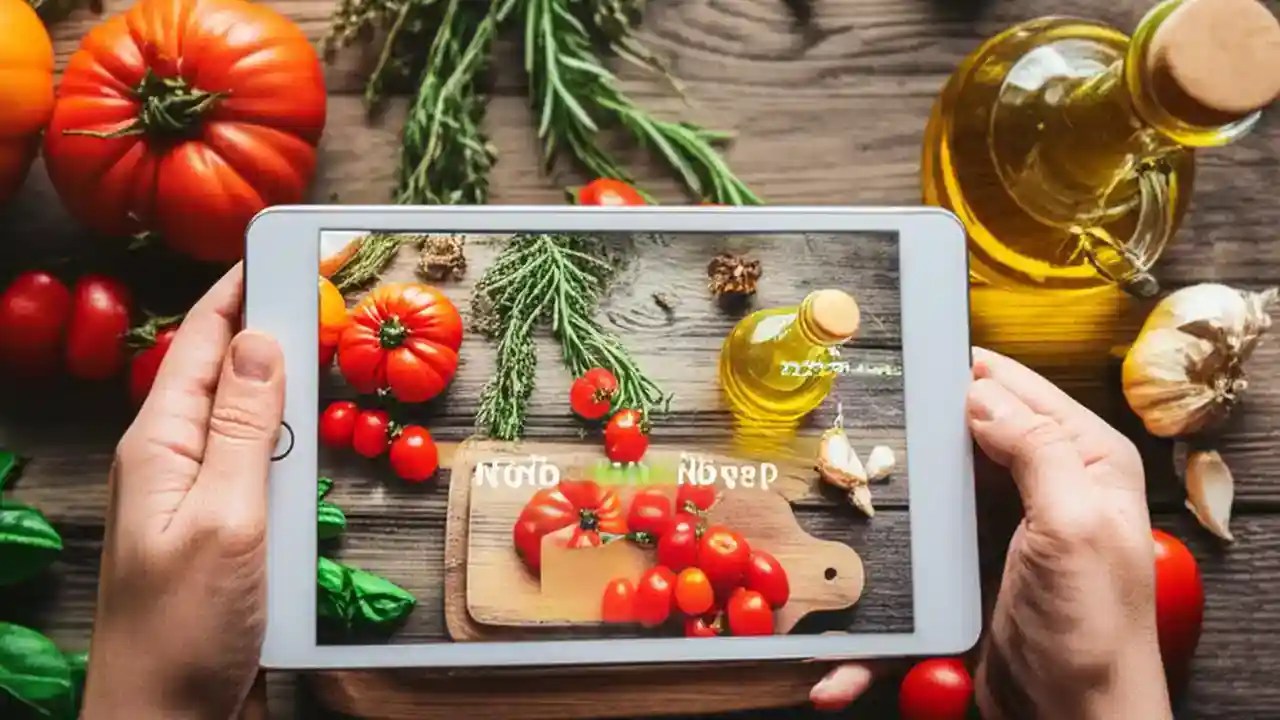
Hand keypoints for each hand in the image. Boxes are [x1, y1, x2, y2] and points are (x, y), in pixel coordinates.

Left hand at [83, 266, 283, 719]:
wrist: (164, 718)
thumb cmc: (185, 629)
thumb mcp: (227, 518)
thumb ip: (247, 430)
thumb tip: (265, 342)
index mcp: (161, 444)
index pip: (204, 343)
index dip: (240, 290)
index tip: (281, 248)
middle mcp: (173, 461)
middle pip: (227, 375)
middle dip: (272, 329)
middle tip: (324, 295)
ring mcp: (196, 497)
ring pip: (249, 421)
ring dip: (288, 391)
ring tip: (328, 357)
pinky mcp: (222, 530)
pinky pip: (258, 467)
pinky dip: (291, 445)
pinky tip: (318, 445)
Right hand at [810, 348, 1170, 719]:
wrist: (1069, 717)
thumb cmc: (1092, 632)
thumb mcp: (1075, 529)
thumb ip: (1037, 452)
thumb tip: (982, 394)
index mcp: (1085, 462)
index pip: (1019, 390)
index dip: (969, 371)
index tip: (912, 357)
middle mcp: (1045, 486)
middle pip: (970, 431)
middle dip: (923, 425)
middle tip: (866, 417)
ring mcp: (1003, 525)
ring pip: (940, 477)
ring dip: (900, 484)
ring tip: (845, 477)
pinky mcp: (970, 563)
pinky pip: (927, 538)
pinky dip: (898, 549)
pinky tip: (868, 550)